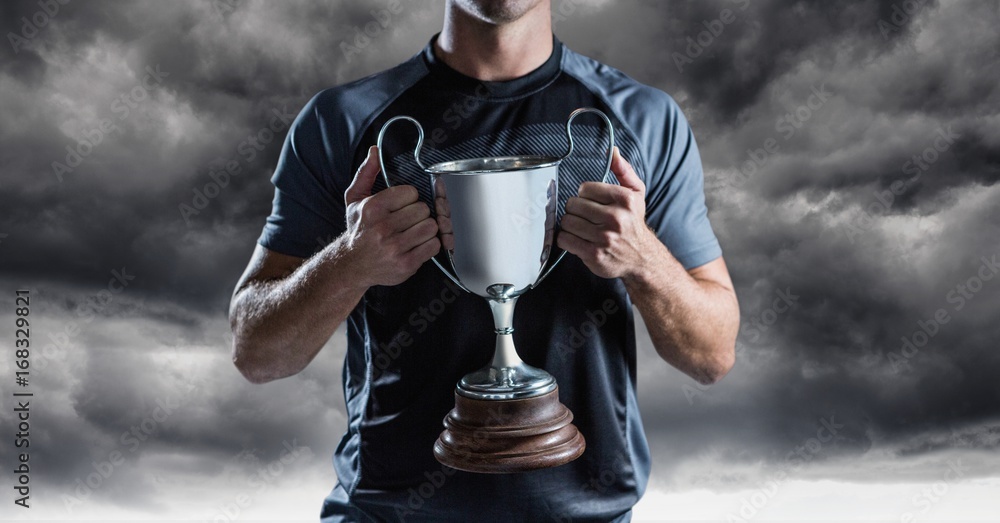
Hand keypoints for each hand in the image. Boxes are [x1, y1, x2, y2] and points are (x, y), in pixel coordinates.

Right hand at [342, 146, 439, 286]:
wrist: (351, 265)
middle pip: (423, 210)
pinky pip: (433, 246)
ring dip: (426, 228)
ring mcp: (395, 247)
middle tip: (410, 218)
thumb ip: (366, 173)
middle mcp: (383, 228)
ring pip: (431, 227)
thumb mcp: (355, 199)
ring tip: (414, 230)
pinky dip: (430, 244)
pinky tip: (417, 243)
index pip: (410, 192)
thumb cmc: (358, 230)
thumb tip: (375, 151)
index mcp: (372, 208)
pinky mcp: (406, 264)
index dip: (410, 197)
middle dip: (419, 213)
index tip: (404, 203)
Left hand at [557, 147, 657, 279]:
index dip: (584, 195)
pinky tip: (577, 238)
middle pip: (573, 205)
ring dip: (570, 225)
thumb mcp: (636, 194)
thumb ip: (624, 170)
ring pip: (567, 222)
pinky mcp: (593, 254)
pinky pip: (564, 239)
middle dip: (575, 210)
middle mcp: (616, 218)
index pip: (585, 188)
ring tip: (581, 227)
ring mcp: (604, 237)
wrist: (642, 257)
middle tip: (584, 216)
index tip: (590, 201)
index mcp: (625, 200)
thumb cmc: (634, 223)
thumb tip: (613, 151)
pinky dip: (566, 239)